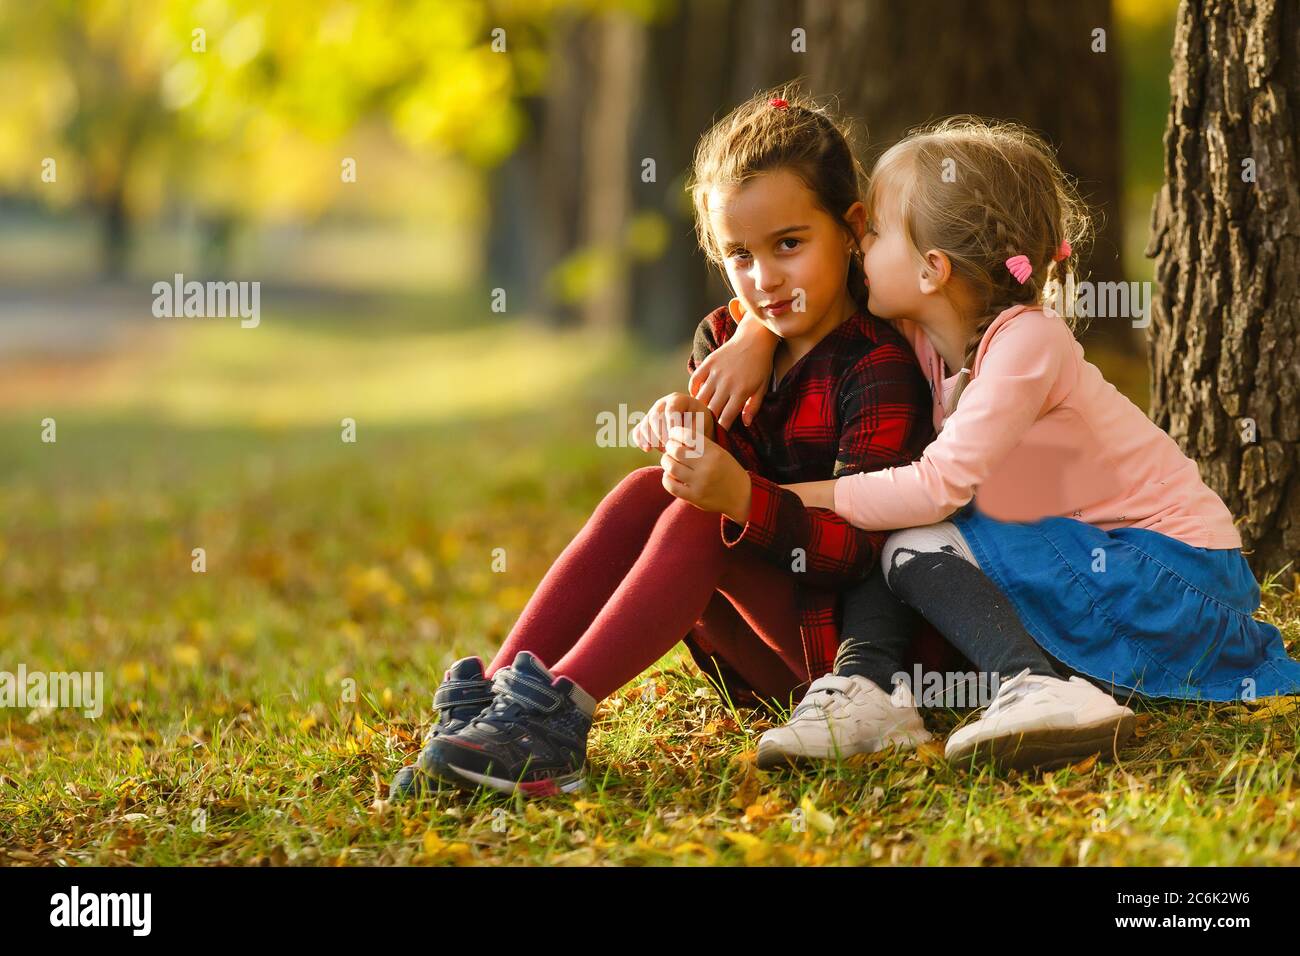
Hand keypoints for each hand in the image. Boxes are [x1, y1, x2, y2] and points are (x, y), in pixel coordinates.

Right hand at [632, 391, 712, 452]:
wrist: (696, 429)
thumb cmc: (702, 426)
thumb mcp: (702, 426)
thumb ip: (692, 432)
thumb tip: (678, 441)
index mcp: (678, 399)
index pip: (671, 409)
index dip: (672, 424)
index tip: (677, 438)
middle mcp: (663, 403)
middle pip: (655, 417)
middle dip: (662, 435)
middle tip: (671, 447)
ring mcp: (652, 413)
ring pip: (645, 424)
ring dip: (653, 439)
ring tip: (664, 450)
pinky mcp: (646, 424)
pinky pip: (638, 431)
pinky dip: (640, 440)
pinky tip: (648, 449)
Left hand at [660, 425, 751, 521]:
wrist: (742, 498)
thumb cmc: (729, 472)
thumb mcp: (721, 453)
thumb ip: (701, 445)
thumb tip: (676, 436)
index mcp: (715, 453)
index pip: (689, 436)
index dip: (676, 432)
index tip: (673, 434)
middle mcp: (707, 467)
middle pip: (676, 451)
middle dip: (670, 447)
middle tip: (670, 448)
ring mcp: (700, 484)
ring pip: (671, 467)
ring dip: (666, 461)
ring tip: (669, 460)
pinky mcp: (694, 498)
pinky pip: (671, 486)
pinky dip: (666, 478)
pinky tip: (670, 475)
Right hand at [688, 298, 778, 429]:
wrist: (754, 339)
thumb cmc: (761, 366)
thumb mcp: (762, 387)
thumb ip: (753, 406)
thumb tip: (745, 424)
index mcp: (741, 392)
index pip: (726, 418)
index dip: (720, 430)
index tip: (717, 437)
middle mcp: (726, 384)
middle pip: (710, 410)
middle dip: (706, 423)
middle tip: (703, 431)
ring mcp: (715, 373)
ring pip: (700, 398)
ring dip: (697, 409)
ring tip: (695, 417)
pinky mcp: (708, 363)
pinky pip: (694, 380)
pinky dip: (693, 390)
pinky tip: (696, 396)